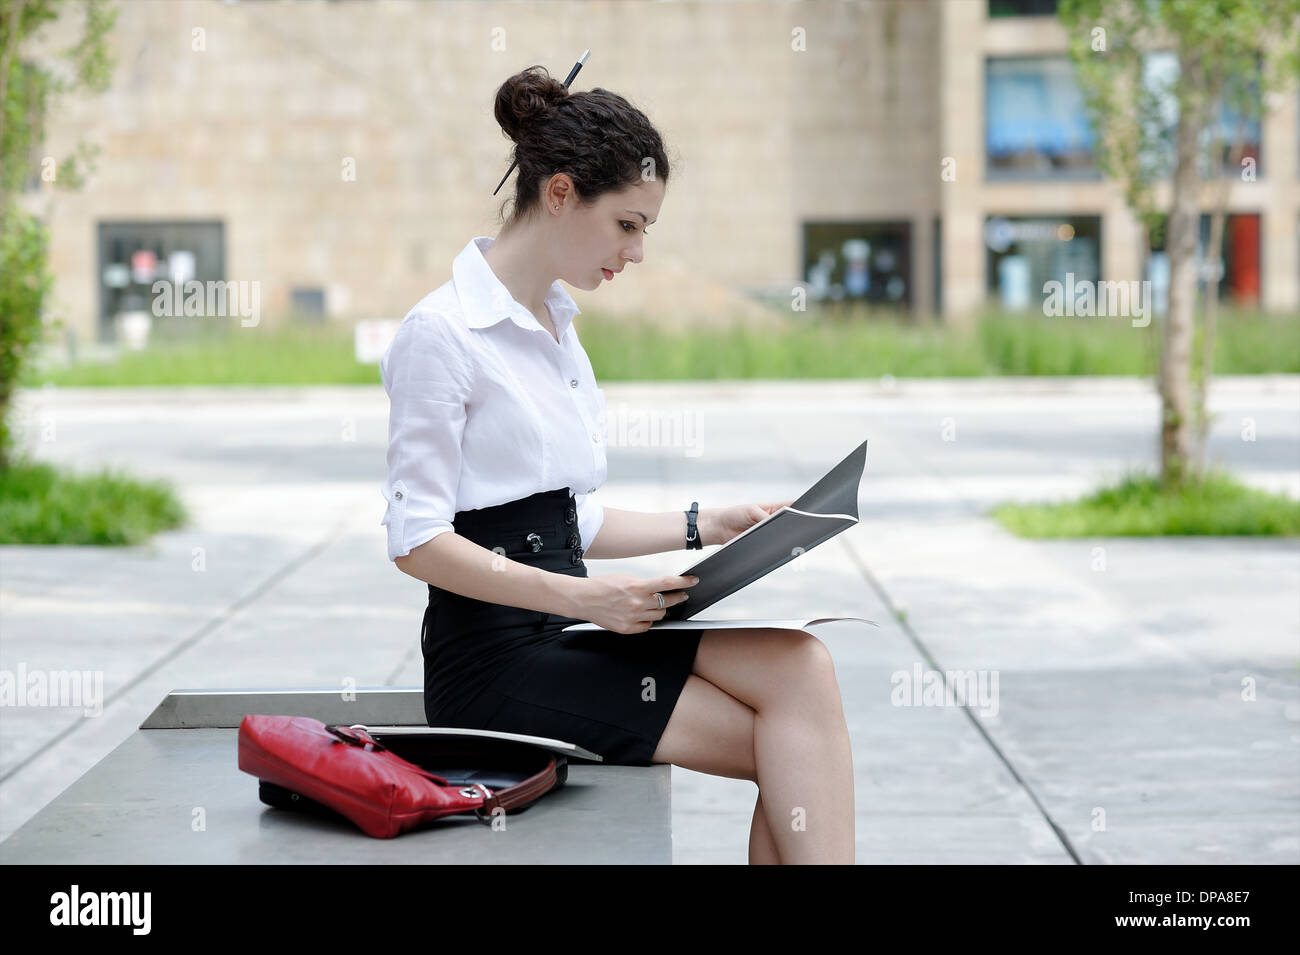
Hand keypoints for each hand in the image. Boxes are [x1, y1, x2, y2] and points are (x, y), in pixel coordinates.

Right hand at [574, 573, 698, 633]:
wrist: (583, 599)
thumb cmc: (603, 586)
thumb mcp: (626, 578)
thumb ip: (645, 583)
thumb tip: (662, 587)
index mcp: (637, 587)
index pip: (667, 584)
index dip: (683, 582)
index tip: (693, 580)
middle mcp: (637, 603)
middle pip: (667, 602)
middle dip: (677, 597)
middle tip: (682, 595)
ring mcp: (633, 618)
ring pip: (659, 616)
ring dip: (660, 609)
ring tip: (653, 604)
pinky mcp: (627, 629)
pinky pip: (647, 626)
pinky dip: (648, 620)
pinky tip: (642, 614)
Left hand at [702, 500, 793, 546]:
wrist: (720, 528)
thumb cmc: (734, 514)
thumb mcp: (751, 511)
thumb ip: (766, 517)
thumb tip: (778, 525)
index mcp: (773, 508)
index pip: (792, 506)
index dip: (801, 509)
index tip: (807, 514)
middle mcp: (774, 520)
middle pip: (790, 523)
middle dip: (794, 526)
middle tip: (798, 529)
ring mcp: (770, 532)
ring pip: (782, 536)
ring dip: (784, 537)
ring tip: (785, 538)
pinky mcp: (764, 543)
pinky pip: (773, 545)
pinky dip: (775, 546)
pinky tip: (775, 545)